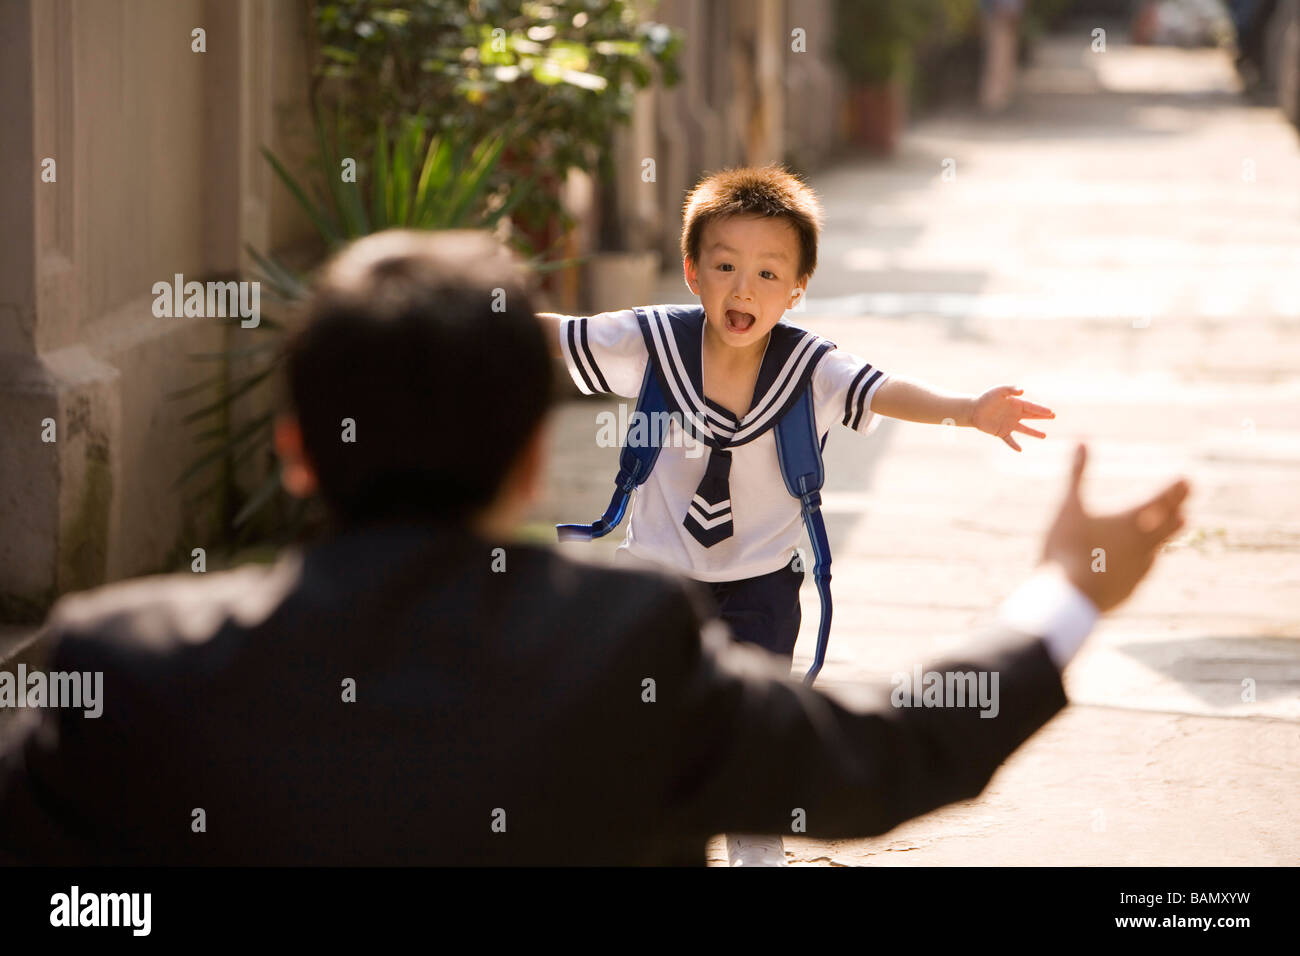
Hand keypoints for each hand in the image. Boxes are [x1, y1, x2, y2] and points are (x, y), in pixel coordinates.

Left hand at [971, 385, 1054, 450]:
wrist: (973, 409)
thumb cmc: (986, 398)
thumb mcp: (999, 391)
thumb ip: (1010, 390)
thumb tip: (1023, 391)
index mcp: (1016, 404)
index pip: (1031, 407)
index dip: (1041, 410)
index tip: (1050, 412)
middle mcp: (1015, 414)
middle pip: (1031, 416)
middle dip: (1042, 416)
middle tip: (1053, 416)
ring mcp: (1009, 424)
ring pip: (1024, 429)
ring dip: (1034, 433)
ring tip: (1044, 436)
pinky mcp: (1001, 432)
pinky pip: (1009, 440)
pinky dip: (1014, 445)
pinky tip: (1020, 450)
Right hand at [1041, 444, 1189, 612]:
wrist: (1069, 596)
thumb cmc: (1069, 546)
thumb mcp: (1069, 506)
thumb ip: (1076, 473)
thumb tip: (1082, 441)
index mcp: (1133, 521)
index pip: (1163, 500)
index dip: (1176, 489)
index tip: (1188, 481)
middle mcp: (1144, 545)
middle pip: (1169, 526)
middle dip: (1176, 514)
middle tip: (1184, 509)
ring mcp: (1140, 571)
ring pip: (1157, 551)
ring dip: (1163, 540)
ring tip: (1163, 538)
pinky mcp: (1130, 591)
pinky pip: (1142, 573)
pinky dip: (1143, 563)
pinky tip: (1137, 566)